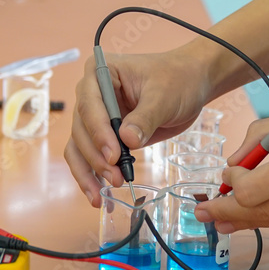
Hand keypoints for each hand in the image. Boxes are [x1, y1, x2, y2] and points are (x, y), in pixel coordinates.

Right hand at [65, 47, 212, 205]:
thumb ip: (145, 118)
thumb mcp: (164, 96)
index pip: (90, 104)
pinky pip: (90, 157)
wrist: (190, 84)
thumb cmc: (177, 80)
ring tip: (101, 197)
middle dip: (96, 157)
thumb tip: (127, 141)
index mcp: (100, 73)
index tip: (113, 155)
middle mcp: (90, 94)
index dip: (99, 131)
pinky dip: (92, 177)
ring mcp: (95, 117)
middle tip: (116, 178)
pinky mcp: (104, 136)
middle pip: (81, 129)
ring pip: (79, 147)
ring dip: (88, 173)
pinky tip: (98, 196)